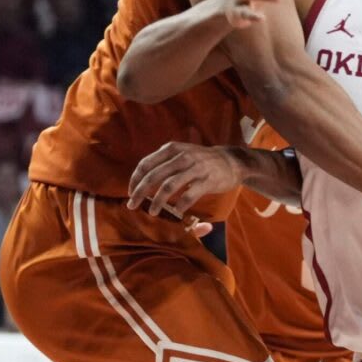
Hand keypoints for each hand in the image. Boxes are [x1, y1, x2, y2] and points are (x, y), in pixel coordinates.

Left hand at [128, 141, 244, 217]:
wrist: (231, 161)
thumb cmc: (201, 160)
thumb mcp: (181, 153)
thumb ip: (163, 161)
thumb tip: (140, 179)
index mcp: (172, 149)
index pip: (146, 164)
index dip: (135, 180)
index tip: (130, 193)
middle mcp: (183, 156)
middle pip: (154, 176)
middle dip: (140, 193)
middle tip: (132, 206)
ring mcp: (196, 168)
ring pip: (168, 187)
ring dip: (157, 202)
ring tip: (152, 212)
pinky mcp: (207, 180)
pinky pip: (188, 195)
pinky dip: (179, 205)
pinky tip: (176, 212)